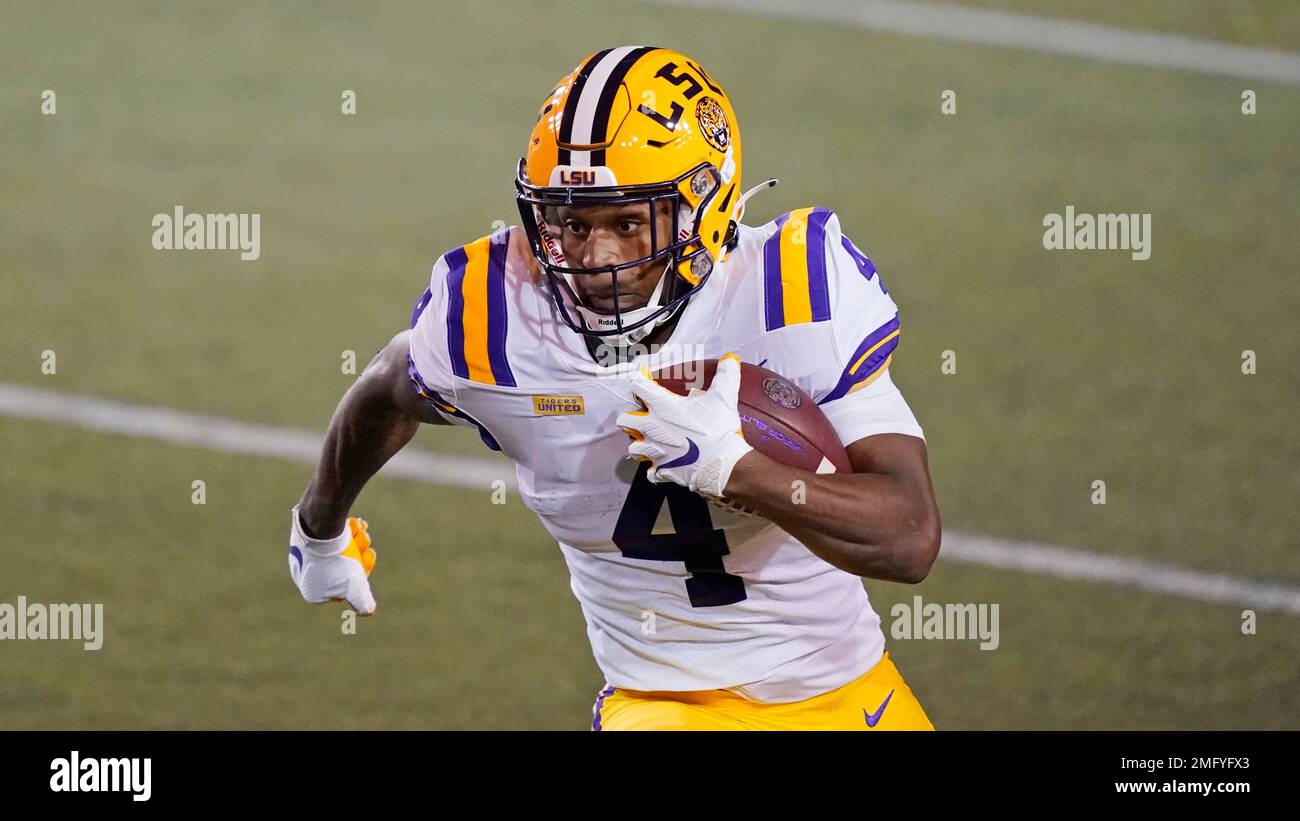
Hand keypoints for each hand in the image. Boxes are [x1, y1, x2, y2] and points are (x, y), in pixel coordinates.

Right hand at [288, 504, 377, 614]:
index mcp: (312, 591)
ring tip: (359, 531)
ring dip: (357, 540)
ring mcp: (306, 553)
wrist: (320, 527)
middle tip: (366, 546)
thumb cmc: (337, 561)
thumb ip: (362, 603)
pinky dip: (348, 530)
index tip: (363, 569)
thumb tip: (368, 611)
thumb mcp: (355, 587)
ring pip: (343, 549)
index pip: (344, 588)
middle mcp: (306, 573)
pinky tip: (355, 524)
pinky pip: (334, 535)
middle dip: (360, 555)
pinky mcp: (309, 535)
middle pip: (345, 567)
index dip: (358, 577)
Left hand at [616, 353, 753, 497]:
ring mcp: (654, 451)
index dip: (639, 379)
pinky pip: (650, 471)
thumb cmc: (718, 428)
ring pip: (633, 447)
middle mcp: (651, 427)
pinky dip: (655, 468)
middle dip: (631, 417)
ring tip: (651, 441)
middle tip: (643, 415)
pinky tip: (664, 464)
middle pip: (624, 420)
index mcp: (662, 406)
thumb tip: (730, 359)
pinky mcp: (661, 470)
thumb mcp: (724, 398)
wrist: (721, 464)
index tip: (643, 377)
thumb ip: (726, 376)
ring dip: (641, 443)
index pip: (638, 386)